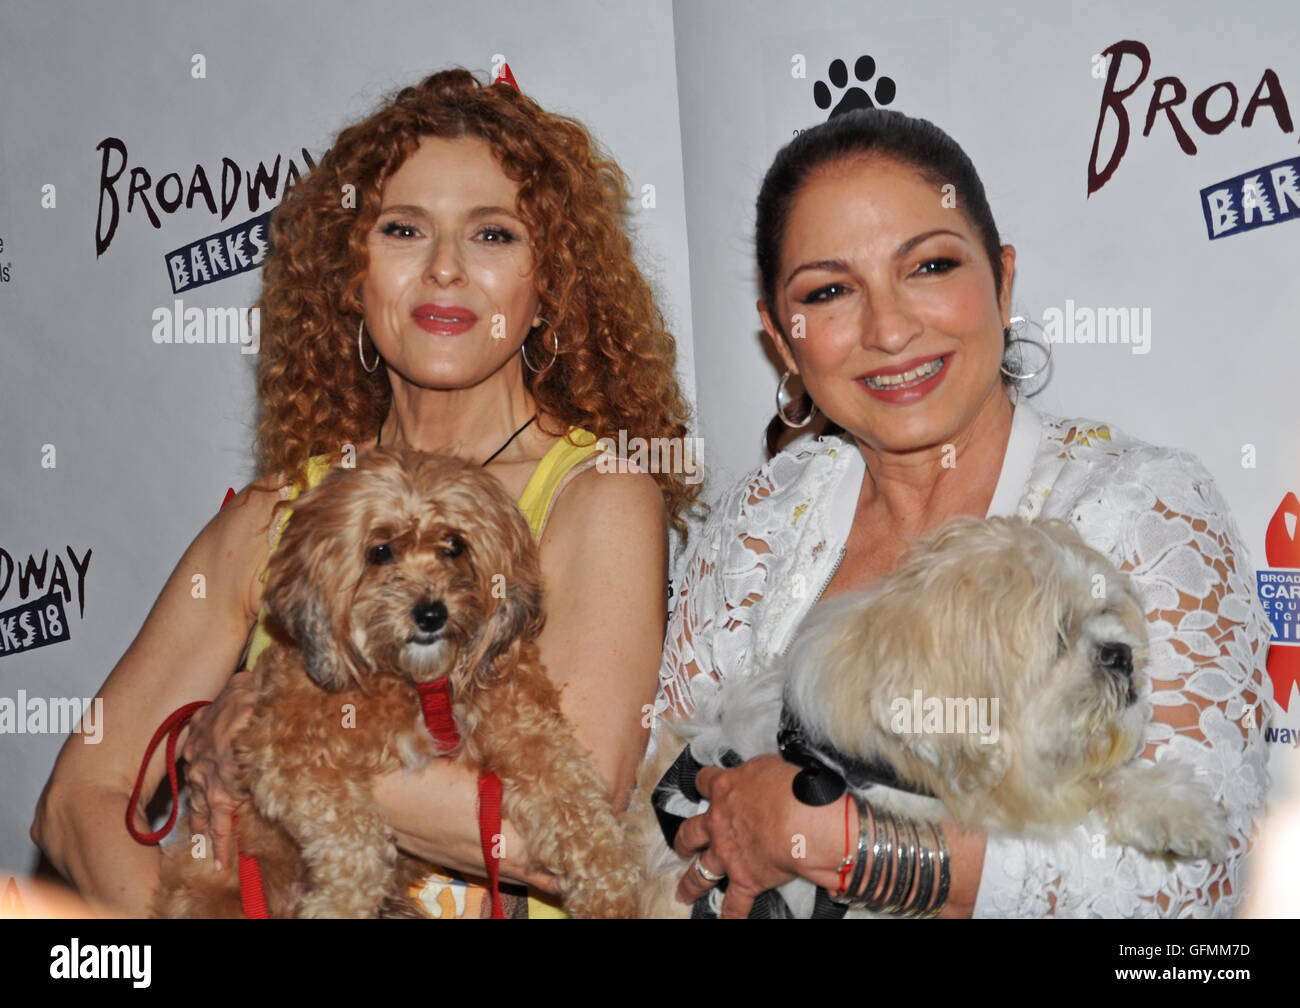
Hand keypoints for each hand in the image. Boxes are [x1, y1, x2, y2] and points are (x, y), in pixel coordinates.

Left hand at [180, 669, 255, 869]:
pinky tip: (222, 862)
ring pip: (204, 811)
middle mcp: (197, 759)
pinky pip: (220, 826)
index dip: (203, 775)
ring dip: (206, 832)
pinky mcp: (221, 798)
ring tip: (207, 852)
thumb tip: (252, 682)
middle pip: (196, 790)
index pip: (200, 758)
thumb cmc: (249, 692)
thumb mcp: (242, 686)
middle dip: (197, 812)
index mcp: (202, 731)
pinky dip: (222, 845)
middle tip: (195, 835)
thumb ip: (243, 689)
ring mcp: (207, 779)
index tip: (204, 789)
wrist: (248, 708)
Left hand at [672, 754, 824, 917]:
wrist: (802, 820)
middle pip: (691, 832)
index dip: (704, 784)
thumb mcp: (770, 765)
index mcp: (725, 789)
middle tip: (682, 844)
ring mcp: (728, 853)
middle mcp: (719, 822)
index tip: (703, 785)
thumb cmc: (792, 787)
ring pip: (701, 871)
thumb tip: (766, 775)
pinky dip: (731, 915)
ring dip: (691, 883)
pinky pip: (734, 903)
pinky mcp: (745, 879)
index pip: (705, 781)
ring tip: (683, 891)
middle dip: (684, 839)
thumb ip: (760, 771)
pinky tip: (727, 921)